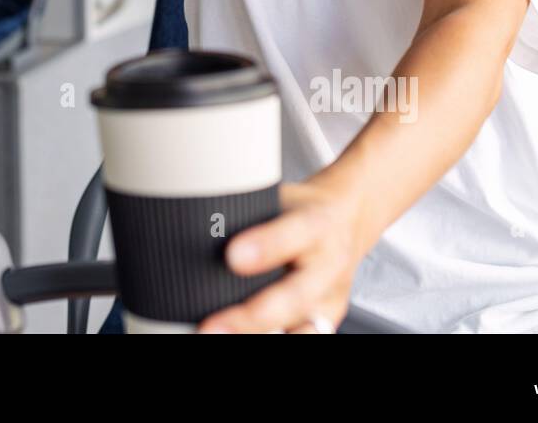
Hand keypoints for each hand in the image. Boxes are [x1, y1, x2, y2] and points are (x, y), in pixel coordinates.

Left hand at [198, 178, 366, 333]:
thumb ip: (246, 214)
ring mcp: (330, 299)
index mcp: (316, 224)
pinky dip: (274, 339)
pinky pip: (302, 337)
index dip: (266, 246)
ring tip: (220, 339)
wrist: (346, 221)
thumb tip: (191, 223)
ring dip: (262, 337)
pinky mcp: (325, 322)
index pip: (294, 233)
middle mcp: (329, 266)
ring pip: (303, 331)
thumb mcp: (279, 196)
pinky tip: (241, 340)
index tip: (233, 257)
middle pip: (296, 297)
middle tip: (211, 328)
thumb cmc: (300, 208)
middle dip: (254, 317)